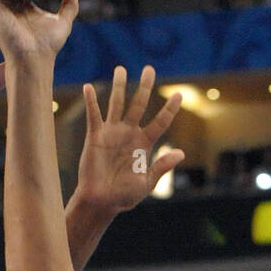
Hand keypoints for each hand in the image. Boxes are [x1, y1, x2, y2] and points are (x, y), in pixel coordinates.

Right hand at [75, 65, 184, 216]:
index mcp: (144, 144)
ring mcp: (112, 133)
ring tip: (121, 69)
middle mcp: (129, 134)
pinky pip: (94, 115)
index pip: (160, 122)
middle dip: (144, 87)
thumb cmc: (124, 196)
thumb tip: (181, 153)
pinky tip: (90, 87)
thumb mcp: (147, 182)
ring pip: (117, 104)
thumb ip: (161, 167)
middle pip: (139, 104)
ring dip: (119, 86)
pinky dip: (91, 101)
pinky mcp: (95, 136)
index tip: (179, 95)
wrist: (101, 201)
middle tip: (149, 69)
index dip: (169, 109)